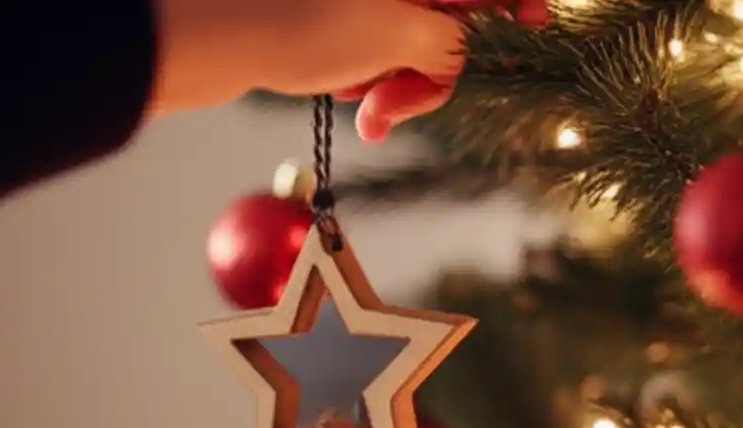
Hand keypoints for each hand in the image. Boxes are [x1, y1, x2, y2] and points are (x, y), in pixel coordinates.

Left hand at [148, 0, 547, 140]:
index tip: (536, 22)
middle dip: (433, 58)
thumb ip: (448, 44)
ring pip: (406, 32)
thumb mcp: (402, 33)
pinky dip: (363, 69)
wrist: (206, 33)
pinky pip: (368, 40)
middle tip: (394, 103)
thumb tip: (449, 55)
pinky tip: (336, 86)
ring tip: (357, 96)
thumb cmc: (306, 21)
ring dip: (393, 72)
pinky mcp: (326, 12)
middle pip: (444, 10)